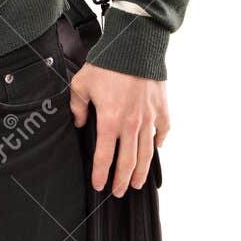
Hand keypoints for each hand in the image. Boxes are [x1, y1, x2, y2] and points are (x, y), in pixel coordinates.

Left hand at [69, 62, 169, 196]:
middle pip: (128, 162)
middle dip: (123, 180)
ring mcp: (149, 119)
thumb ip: (77, 106)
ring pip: (146, 153)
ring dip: (142, 171)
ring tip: (138, 183)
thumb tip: (80, 123)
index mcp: (109, 121)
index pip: (103, 156)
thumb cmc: (105, 64)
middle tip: (120, 192)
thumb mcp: (81, 83)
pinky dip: (159, 143)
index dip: (100, 174)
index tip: (99, 185)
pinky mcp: (162, 110)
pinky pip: (163, 132)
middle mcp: (131, 125)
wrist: (135, 49)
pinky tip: (156, 149)